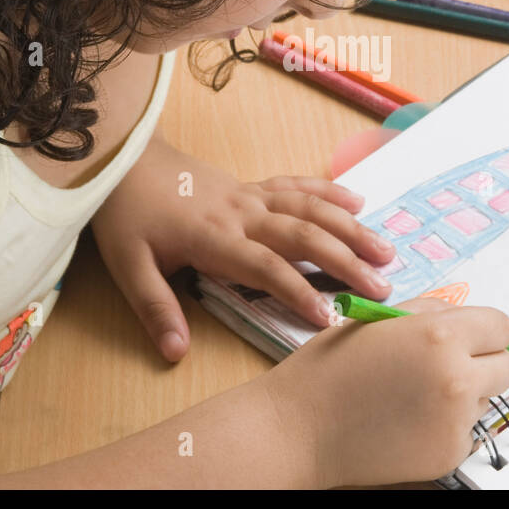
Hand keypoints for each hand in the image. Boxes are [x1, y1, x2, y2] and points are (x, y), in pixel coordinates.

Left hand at [92, 136, 397, 361]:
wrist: (123, 156)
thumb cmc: (126, 214)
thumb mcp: (129, 266)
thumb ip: (155, 308)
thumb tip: (176, 352)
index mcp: (214, 238)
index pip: (265, 267)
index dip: (298, 291)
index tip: (328, 317)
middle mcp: (241, 214)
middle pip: (303, 236)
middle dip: (346, 261)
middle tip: (381, 287)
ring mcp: (250, 195)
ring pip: (309, 208)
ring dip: (350, 227)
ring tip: (386, 250)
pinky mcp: (250, 185)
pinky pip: (296, 185)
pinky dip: (329, 191)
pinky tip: (358, 200)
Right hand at [262, 297, 508, 487]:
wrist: (299, 428)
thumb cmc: (330, 369)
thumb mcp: (378, 320)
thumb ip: (428, 313)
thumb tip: (462, 317)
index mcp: (440, 336)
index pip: (501, 326)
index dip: (483, 330)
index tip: (467, 337)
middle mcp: (457, 379)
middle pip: (506, 366)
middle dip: (483, 362)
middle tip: (446, 366)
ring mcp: (456, 422)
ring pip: (485, 399)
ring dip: (464, 394)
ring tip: (414, 395)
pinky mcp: (449, 454)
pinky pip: (467, 431)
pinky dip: (446, 426)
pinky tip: (408, 421)